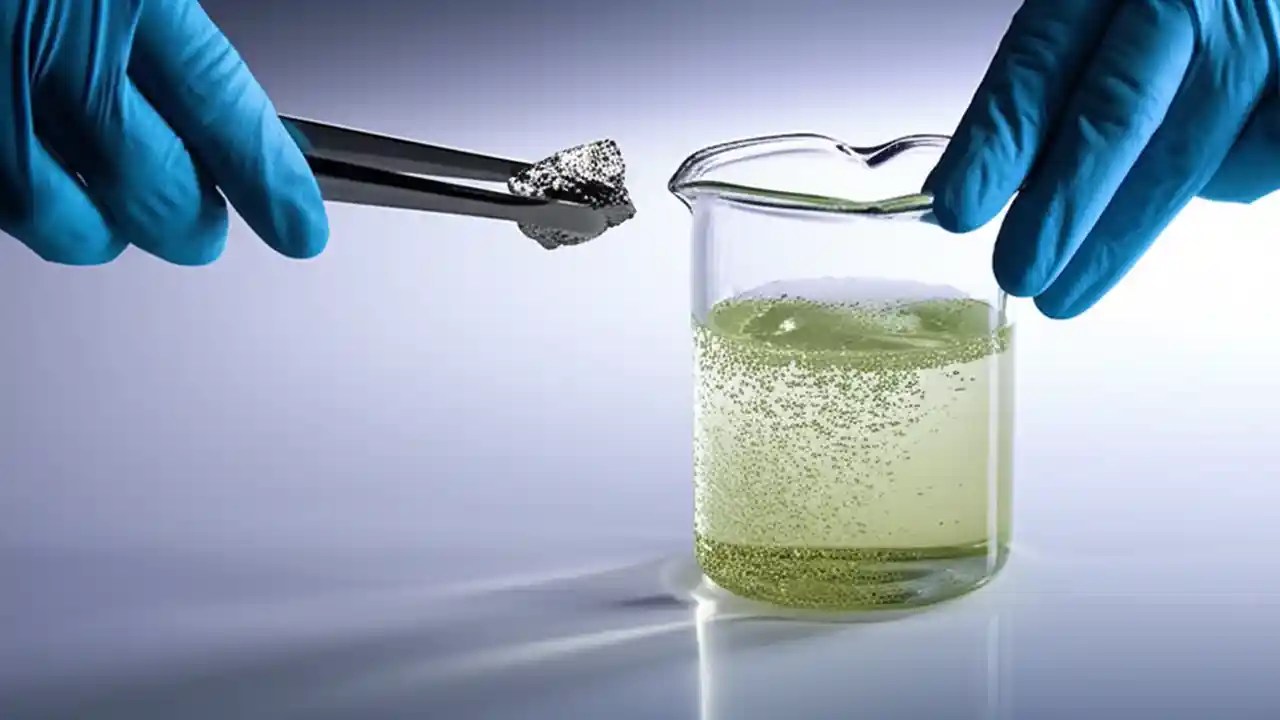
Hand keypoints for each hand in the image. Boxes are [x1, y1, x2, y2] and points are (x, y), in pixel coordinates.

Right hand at [0, 0, 327, 264]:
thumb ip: (159, 21)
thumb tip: (213, 109)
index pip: (222, 112)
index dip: (270, 181)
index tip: (299, 223)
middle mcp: (39, 52)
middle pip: (154, 193)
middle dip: (191, 220)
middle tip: (205, 221)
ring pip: (63, 222)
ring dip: (101, 226)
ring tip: (118, 208)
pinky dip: (18, 199)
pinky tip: (28, 168)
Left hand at [924, 0, 1279, 317]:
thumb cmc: (1173, 7)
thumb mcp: (1100, 17)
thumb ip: (1055, 82)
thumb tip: (989, 179)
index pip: (1039, 64)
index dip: (998, 140)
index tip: (957, 207)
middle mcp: (1187, 2)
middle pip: (1113, 117)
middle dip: (1060, 206)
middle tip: (1017, 270)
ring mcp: (1254, 40)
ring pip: (1183, 154)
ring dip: (1117, 234)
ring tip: (1063, 291)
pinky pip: (1260, 153)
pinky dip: (1222, 186)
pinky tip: (1170, 213)